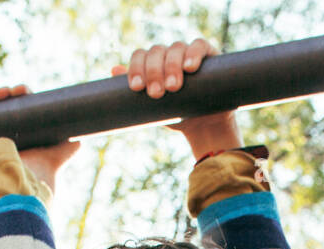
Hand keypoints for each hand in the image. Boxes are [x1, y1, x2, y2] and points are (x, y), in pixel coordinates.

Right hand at [0, 84, 81, 187]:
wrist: (30, 180)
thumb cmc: (47, 169)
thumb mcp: (63, 153)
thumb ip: (70, 147)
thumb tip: (79, 140)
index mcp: (33, 130)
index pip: (27, 106)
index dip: (24, 95)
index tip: (22, 91)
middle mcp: (18, 131)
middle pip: (12, 105)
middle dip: (9, 94)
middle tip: (10, 92)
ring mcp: (4, 135)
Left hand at [110, 40, 242, 157]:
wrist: (204, 127)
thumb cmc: (176, 115)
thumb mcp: (153, 107)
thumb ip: (134, 93)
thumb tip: (114, 69)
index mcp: (153, 63)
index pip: (140, 56)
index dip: (136, 68)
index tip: (137, 87)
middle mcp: (169, 55)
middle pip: (156, 52)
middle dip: (154, 72)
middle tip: (156, 94)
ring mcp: (189, 53)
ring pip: (176, 48)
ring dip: (172, 65)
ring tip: (173, 87)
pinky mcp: (209, 56)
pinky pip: (199, 46)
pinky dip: (193, 53)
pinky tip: (190, 67)